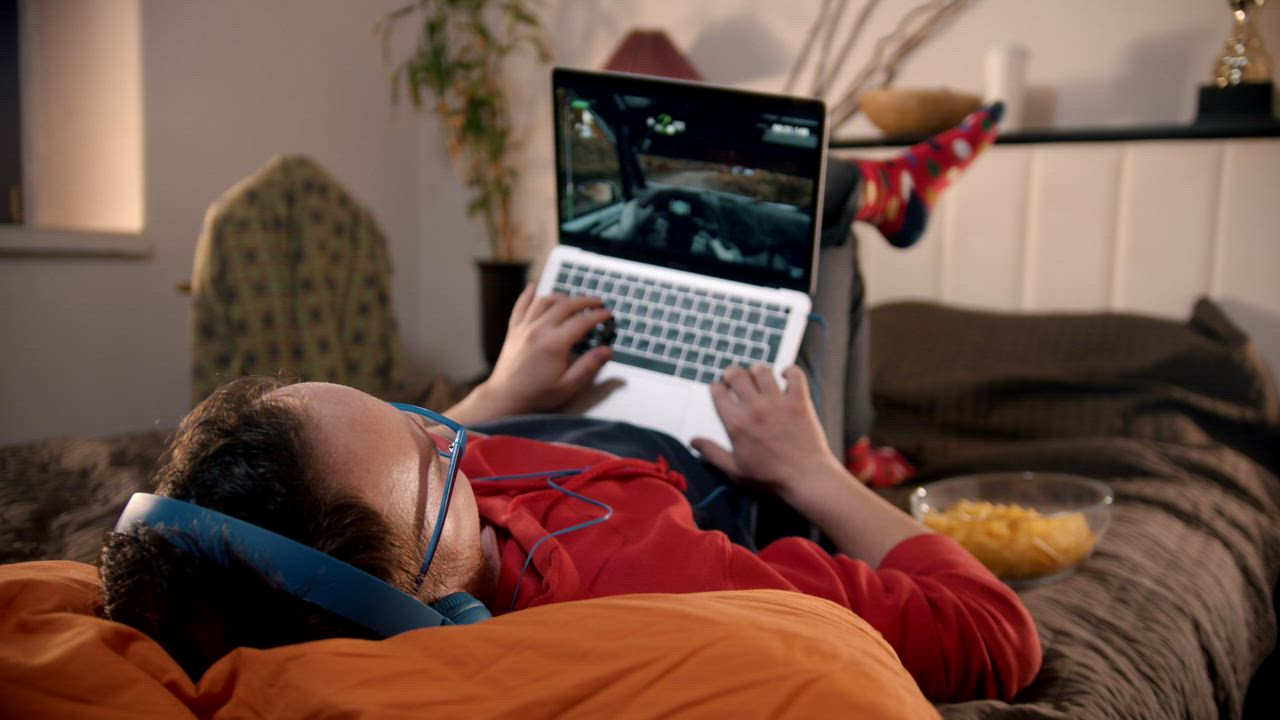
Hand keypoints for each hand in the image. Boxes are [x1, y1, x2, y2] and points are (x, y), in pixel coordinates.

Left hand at [470, 285, 613, 417]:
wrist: (505, 399)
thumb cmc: (536, 395)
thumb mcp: (568, 386)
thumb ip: (589, 367)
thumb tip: (607, 351)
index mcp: (554, 343)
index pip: (582, 321)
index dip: (598, 316)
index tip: (608, 315)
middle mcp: (538, 330)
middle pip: (565, 306)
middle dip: (585, 302)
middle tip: (598, 303)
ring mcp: (524, 328)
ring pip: (544, 301)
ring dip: (562, 297)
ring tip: (574, 300)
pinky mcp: (514, 331)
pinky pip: (521, 307)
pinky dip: (528, 295)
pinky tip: (533, 287)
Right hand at [691, 365, 842, 500]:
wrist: (806, 479)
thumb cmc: (771, 478)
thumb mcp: (735, 470)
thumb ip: (712, 453)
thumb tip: (694, 441)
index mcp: (736, 423)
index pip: (718, 391)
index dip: (716, 387)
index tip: (719, 389)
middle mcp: (755, 408)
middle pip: (736, 374)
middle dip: (731, 373)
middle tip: (733, 378)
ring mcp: (778, 403)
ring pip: (762, 371)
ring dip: (757, 370)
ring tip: (757, 376)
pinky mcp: (799, 401)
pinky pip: (794, 374)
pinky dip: (789, 371)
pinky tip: (785, 377)